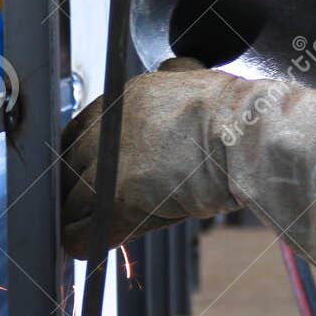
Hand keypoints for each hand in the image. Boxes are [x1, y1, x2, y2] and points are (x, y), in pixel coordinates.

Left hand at [59, 61, 242, 257]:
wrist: (247, 137)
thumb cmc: (234, 113)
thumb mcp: (194, 76)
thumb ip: (172, 76)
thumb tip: (172, 70)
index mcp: (122, 99)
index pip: (77, 132)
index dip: (79, 157)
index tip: (84, 172)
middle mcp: (107, 129)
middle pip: (69, 167)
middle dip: (75, 188)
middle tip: (84, 206)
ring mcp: (111, 166)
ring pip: (73, 201)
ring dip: (79, 217)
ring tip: (88, 230)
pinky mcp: (120, 201)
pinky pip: (83, 231)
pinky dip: (83, 242)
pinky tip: (87, 246)